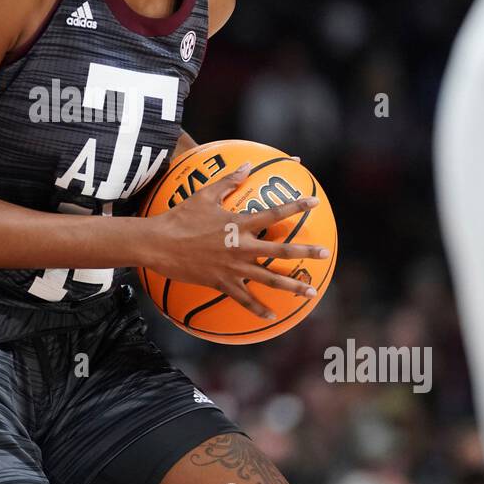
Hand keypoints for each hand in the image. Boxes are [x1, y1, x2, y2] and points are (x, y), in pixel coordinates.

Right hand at [142, 160, 330, 320]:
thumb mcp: (205, 195)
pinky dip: (259, 309)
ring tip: (311, 292)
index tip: (315, 202)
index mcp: (239, 224)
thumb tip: (246, 166)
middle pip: (280, 251)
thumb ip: (229, 181)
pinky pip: (244, 299)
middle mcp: (241, 247)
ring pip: (269, 279)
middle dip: (305, 252)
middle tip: (324, 254)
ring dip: (292, 286)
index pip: (274, 213)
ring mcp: (233, 267)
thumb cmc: (181, 217)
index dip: (296, 206)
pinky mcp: (222, 283)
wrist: (159, 244)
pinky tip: (273, 317)